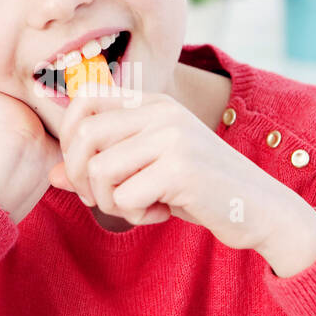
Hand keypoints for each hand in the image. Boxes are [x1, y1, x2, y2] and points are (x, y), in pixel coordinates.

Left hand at [48, 89, 308, 253]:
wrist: (262, 209)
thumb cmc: (200, 191)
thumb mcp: (148, 172)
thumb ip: (103, 167)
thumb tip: (52, 174)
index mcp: (152, 104)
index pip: (84, 101)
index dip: (70, 139)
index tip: (85, 171)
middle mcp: (161, 112)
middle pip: (85, 135)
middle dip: (83, 177)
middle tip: (104, 199)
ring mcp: (173, 137)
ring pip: (101, 170)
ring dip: (109, 201)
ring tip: (137, 208)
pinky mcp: (182, 168)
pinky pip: (126, 196)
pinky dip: (135, 214)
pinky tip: (161, 213)